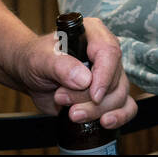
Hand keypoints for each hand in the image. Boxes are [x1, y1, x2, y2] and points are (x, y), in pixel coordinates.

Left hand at [14, 17, 136, 129]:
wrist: (31, 74)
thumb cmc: (35, 59)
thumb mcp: (41, 59)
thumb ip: (60, 66)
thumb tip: (84, 80)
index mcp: (93, 34)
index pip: (109, 52)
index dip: (104, 75)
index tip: (93, 95)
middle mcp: (105, 53)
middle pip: (115, 79)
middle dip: (90, 99)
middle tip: (62, 98)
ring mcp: (109, 75)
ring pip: (119, 96)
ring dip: (96, 110)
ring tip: (71, 113)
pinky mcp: (108, 94)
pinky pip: (126, 106)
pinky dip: (119, 117)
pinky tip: (104, 122)